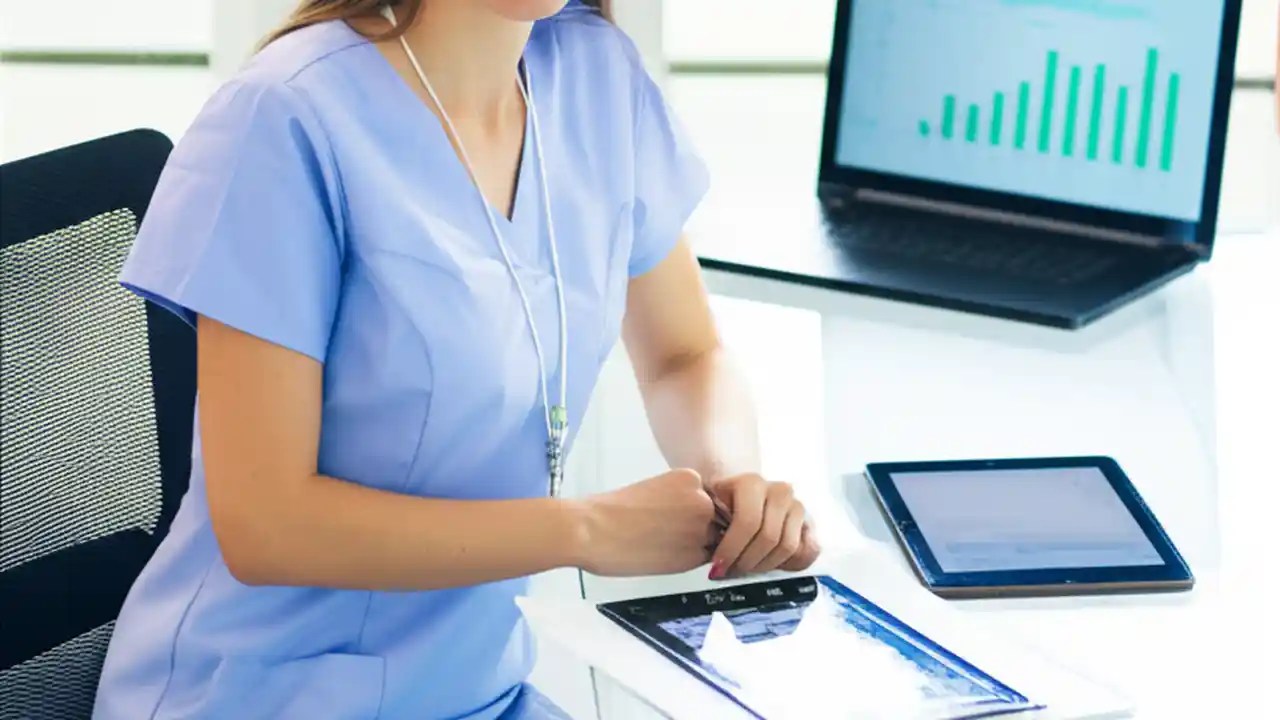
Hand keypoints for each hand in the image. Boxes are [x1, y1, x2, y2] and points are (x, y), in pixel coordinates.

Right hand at [577, 469, 719, 576]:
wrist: (591, 530)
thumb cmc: (610, 511)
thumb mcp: (653, 490)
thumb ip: (679, 501)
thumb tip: (689, 520)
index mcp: (690, 478)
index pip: (708, 499)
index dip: (692, 513)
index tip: (672, 519)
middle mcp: (702, 501)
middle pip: (716, 519)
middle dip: (698, 530)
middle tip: (667, 535)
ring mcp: (701, 529)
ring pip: (713, 542)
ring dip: (695, 547)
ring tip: (663, 547)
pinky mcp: (693, 557)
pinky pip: (702, 561)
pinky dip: (687, 562)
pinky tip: (663, 557)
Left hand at [707, 474, 820, 578]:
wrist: (740, 499)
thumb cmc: (720, 505)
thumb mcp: (708, 506)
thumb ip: (708, 521)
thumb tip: (713, 551)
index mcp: (752, 483)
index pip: (748, 522)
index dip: (732, 548)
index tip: (718, 566)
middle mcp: (779, 491)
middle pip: (768, 537)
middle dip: (747, 561)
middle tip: (731, 571)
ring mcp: (797, 506)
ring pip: (787, 547)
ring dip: (764, 565)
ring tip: (746, 569)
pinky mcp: (809, 523)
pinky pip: (807, 551)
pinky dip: (790, 564)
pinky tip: (770, 566)